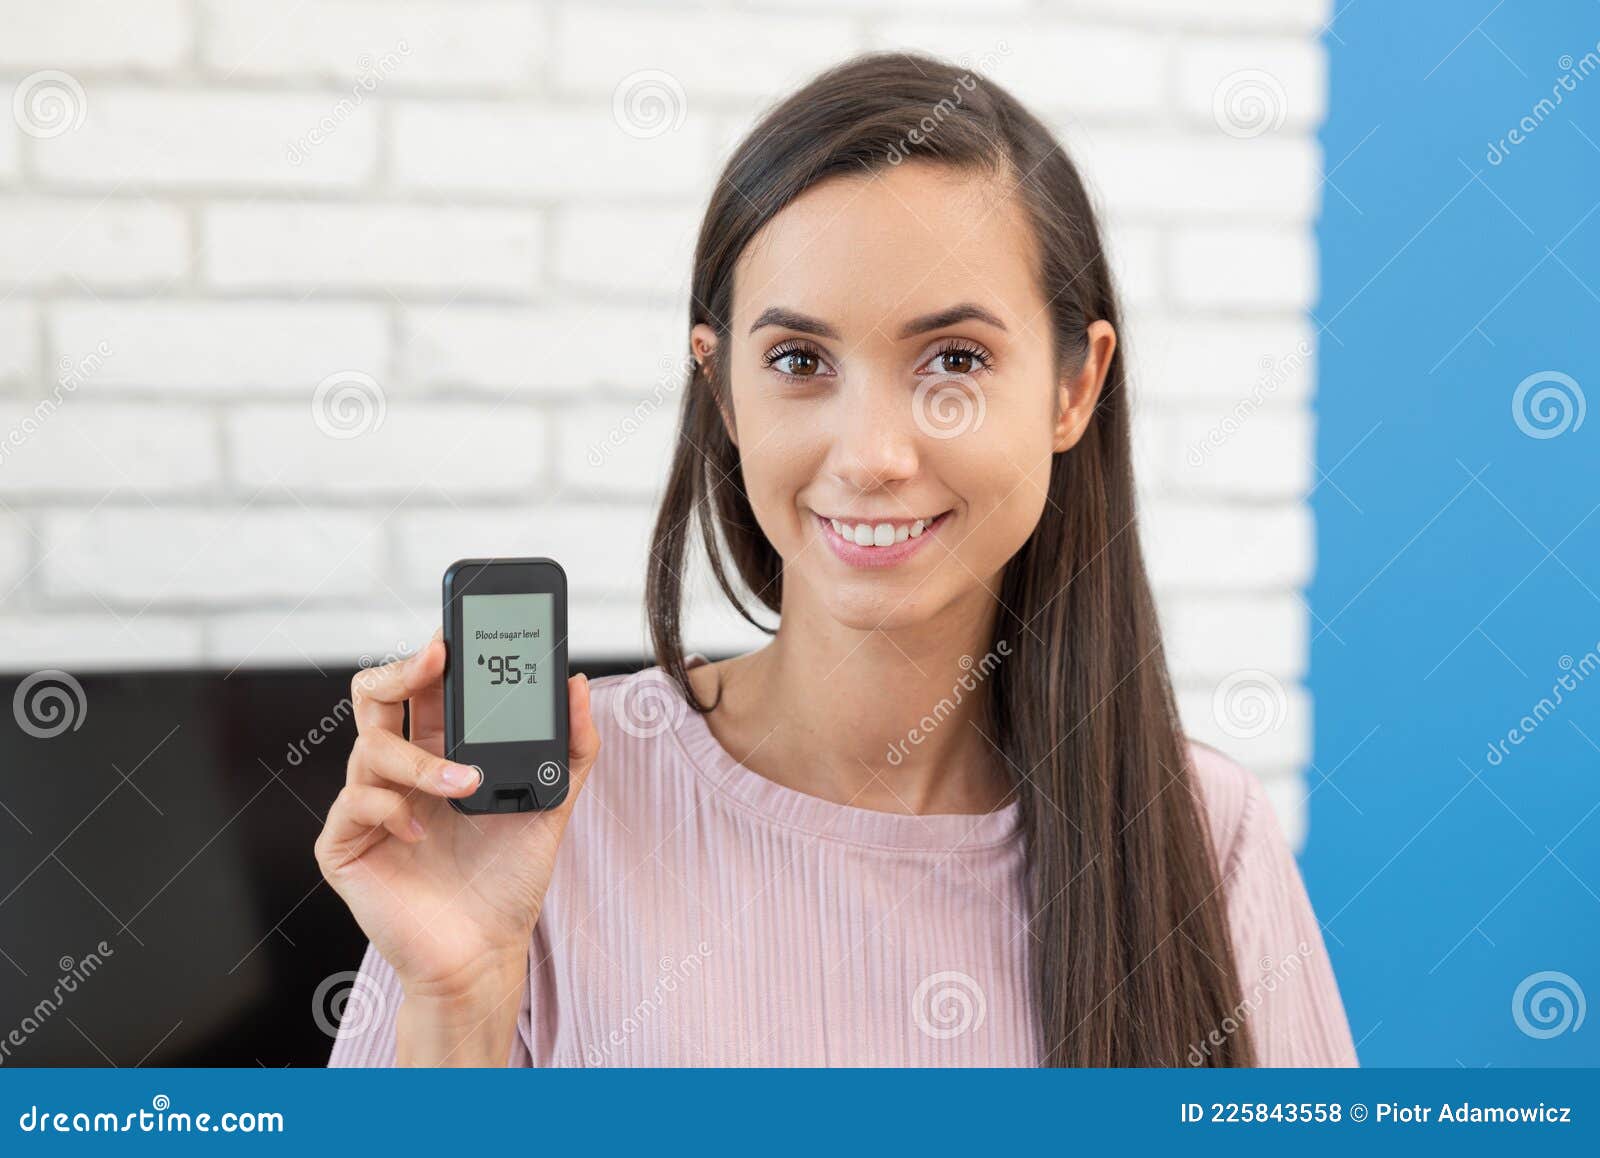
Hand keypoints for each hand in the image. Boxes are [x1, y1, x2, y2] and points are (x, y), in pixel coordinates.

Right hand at [315, 630, 600, 1014]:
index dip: (432, 654)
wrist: (486, 952)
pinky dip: (392, 809)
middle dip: (401, 668)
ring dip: (420, 759)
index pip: (423, 685)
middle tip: (437, 661)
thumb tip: (576, 684)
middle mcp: (399, 771)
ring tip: (464, 785)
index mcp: (439, 751)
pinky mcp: (346, 846)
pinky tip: (423, 834)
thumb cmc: (508, 878)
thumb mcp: (552, 804)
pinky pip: (354, 804)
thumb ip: (571, 746)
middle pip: (375, 695)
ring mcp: (369, 806)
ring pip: (368, 747)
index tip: (456, 629)